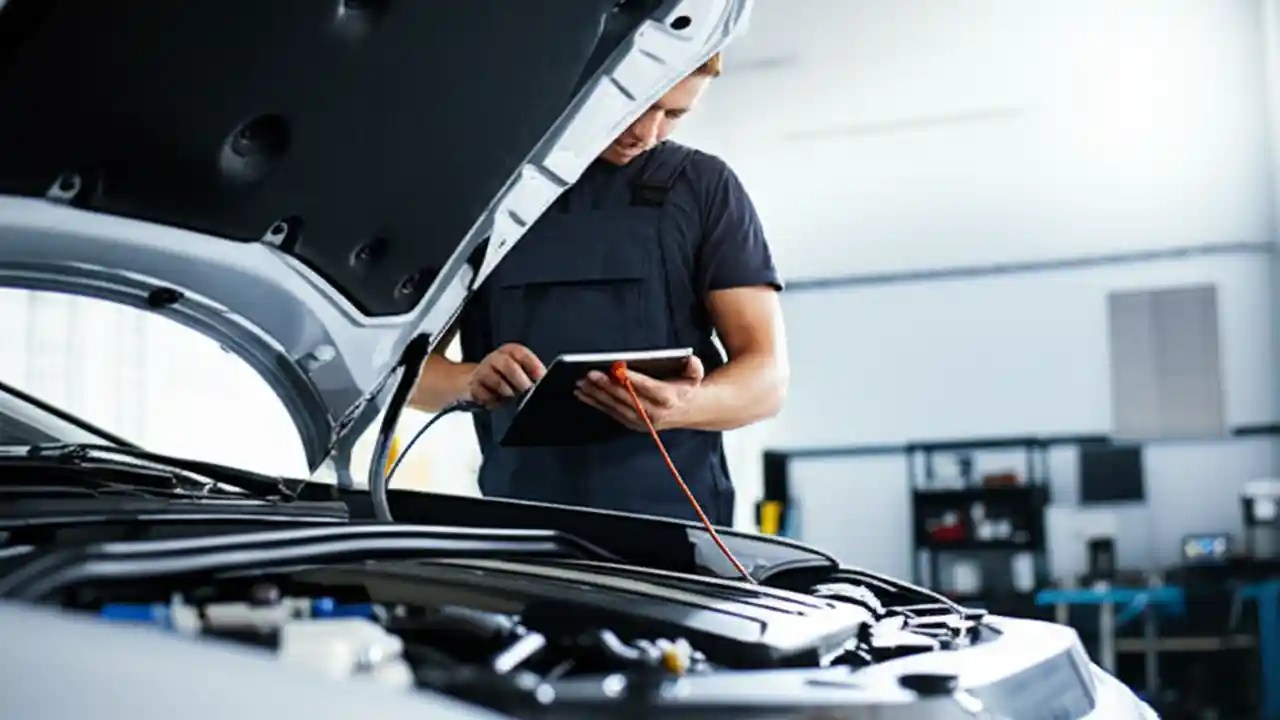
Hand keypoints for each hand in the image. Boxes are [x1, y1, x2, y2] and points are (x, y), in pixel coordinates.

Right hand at [468, 343, 545, 408]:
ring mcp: (482, 371)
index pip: (521, 353)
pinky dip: (492, 400)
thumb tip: (545, 382)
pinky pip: (484, 394)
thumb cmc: (502, 376)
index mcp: (509, 351)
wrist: (473, 381)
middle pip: (509, 365)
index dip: (533, 365)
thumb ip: (530, 374)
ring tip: (510, 396)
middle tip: (528, 391)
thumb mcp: (517, 369)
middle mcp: (495, 358)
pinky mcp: (472, 385)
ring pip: (496, 381)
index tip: (541, 378)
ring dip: (506, 391)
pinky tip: (496, 401)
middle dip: (520, 380)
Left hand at [574, 355, 704, 431]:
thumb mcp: (695, 374)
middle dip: (607, 386)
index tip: (618, 369)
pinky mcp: (633, 424)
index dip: (633, 379)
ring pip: (615, 407)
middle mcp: (654, 413)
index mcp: (669, 399)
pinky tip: (584, 395)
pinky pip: (611, 413)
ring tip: (581, 384)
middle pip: (627, 398)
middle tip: (590, 374)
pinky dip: (596, 404)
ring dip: (596, 395)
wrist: (689, 411)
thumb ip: (694, 366)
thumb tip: (690, 360)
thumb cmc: (686, 387)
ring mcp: (642, 422)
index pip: (649, 388)